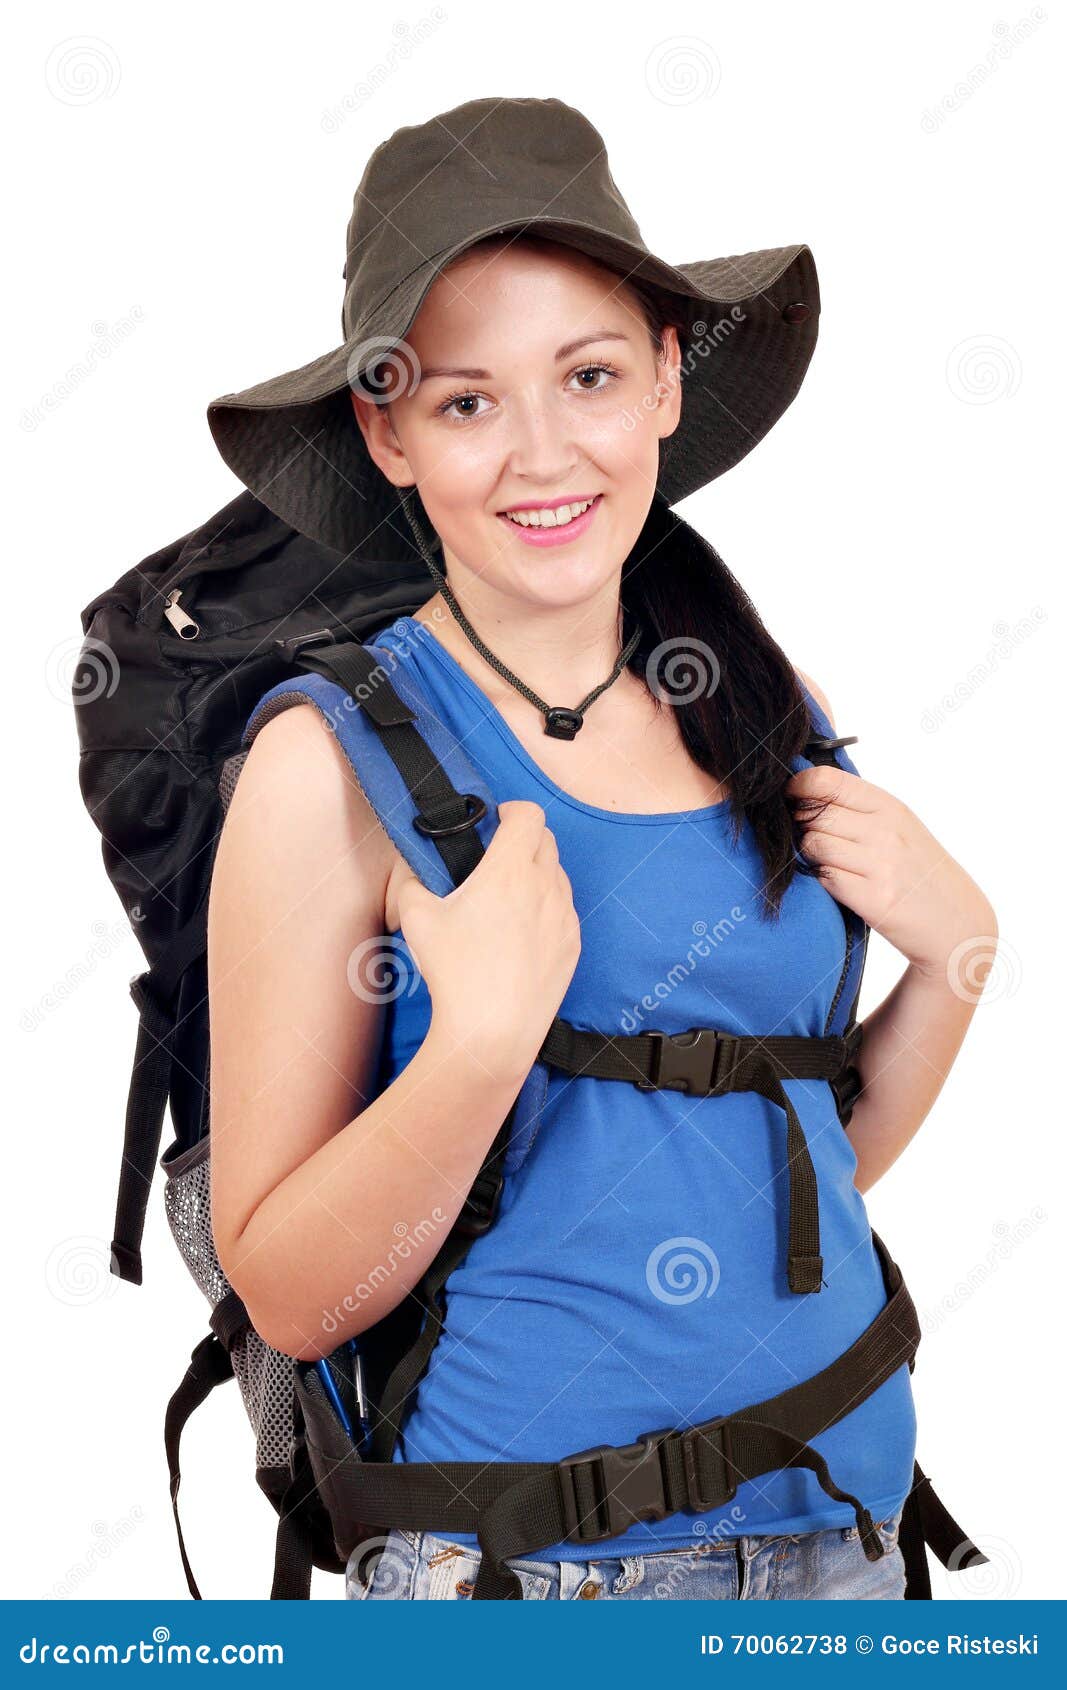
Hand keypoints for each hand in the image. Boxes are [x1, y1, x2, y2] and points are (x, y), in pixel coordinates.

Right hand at [384, 799, 581, 1075]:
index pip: (529, 815)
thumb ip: (410, 879)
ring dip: (537, 872)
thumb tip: (411, 865)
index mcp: (510, 870)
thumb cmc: (454, 973)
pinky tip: (521, 930)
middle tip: (497, 856)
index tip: (496, 819)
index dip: (512, 810)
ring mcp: (564, 917)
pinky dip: (547, 906)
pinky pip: (564, 909)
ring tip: (507, 896)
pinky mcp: (572, 945)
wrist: (492, 1031)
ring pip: (558, 875)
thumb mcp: (415, 918)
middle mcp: (545, 887)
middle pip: (546, 840)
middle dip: (523, 839)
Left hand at [785, 765, 996, 976]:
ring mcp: (880, 864)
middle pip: (814, 814)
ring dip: (811, 854)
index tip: (793, 797)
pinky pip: (824, 877)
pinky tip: (839, 883)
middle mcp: (886, 831)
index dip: (800, 787)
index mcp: (890, 807)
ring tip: (830, 862)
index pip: (826, 781)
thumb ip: (859, 809)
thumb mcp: (901, 828)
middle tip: (813, 837)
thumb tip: (806, 791)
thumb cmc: (921, 873)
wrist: (957, 923)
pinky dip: (823, 879)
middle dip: (803, 825)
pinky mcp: (873, 898)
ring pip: (813, 844)